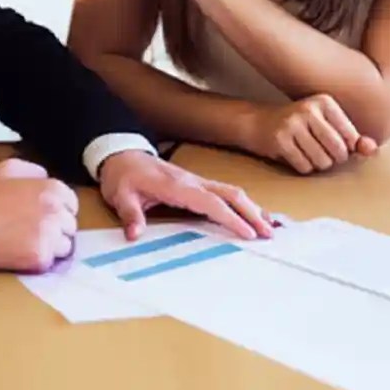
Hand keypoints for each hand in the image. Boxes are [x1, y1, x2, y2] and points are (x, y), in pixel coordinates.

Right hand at [0, 158, 78, 272]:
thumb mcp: (8, 170)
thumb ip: (34, 171)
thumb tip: (47, 179)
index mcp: (52, 189)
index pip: (72, 204)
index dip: (58, 211)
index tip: (42, 216)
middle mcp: (56, 211)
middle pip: (70, 225)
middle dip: (56, 229)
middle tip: (32, 230)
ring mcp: (50, 235)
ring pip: (65, 245)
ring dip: (51, 246)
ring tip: (27, 242)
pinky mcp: (41, 256)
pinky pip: (51, 261)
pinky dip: (40, 260)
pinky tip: (22, 252)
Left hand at [98, 150, 272, 240]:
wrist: (122, 155)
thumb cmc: (123, 176)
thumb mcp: (120, 195)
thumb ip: (130, 215)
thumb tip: (134, 234)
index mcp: (178, 185)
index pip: (211, 202)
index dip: (231, 217)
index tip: (248, 233)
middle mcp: (193, 181)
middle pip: (231, 194)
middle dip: (253, 213)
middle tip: (269, 234)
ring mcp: (197, 181)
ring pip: (233, 192)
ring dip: (252, 208)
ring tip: (269, 227)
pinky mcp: (197, 184)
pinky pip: (226, 193)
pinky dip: (243, 204)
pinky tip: (253, 214)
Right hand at [242, 95, 379, 173]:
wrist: (258, 122)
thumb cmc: (300, 126)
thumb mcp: (326, 125)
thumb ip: (352, 139)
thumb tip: (372, 150)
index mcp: (325, 102)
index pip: (350, 138)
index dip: (344, 149)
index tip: (331, 144)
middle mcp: (309, 109)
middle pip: (338, 151)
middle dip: (332, 160)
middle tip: (319, 152)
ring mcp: (293, 124)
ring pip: (322, 162)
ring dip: (316, 165)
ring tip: (306, 153)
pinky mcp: (280, 140)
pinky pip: (304, 167)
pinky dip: (302, 168)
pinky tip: (293, 156)